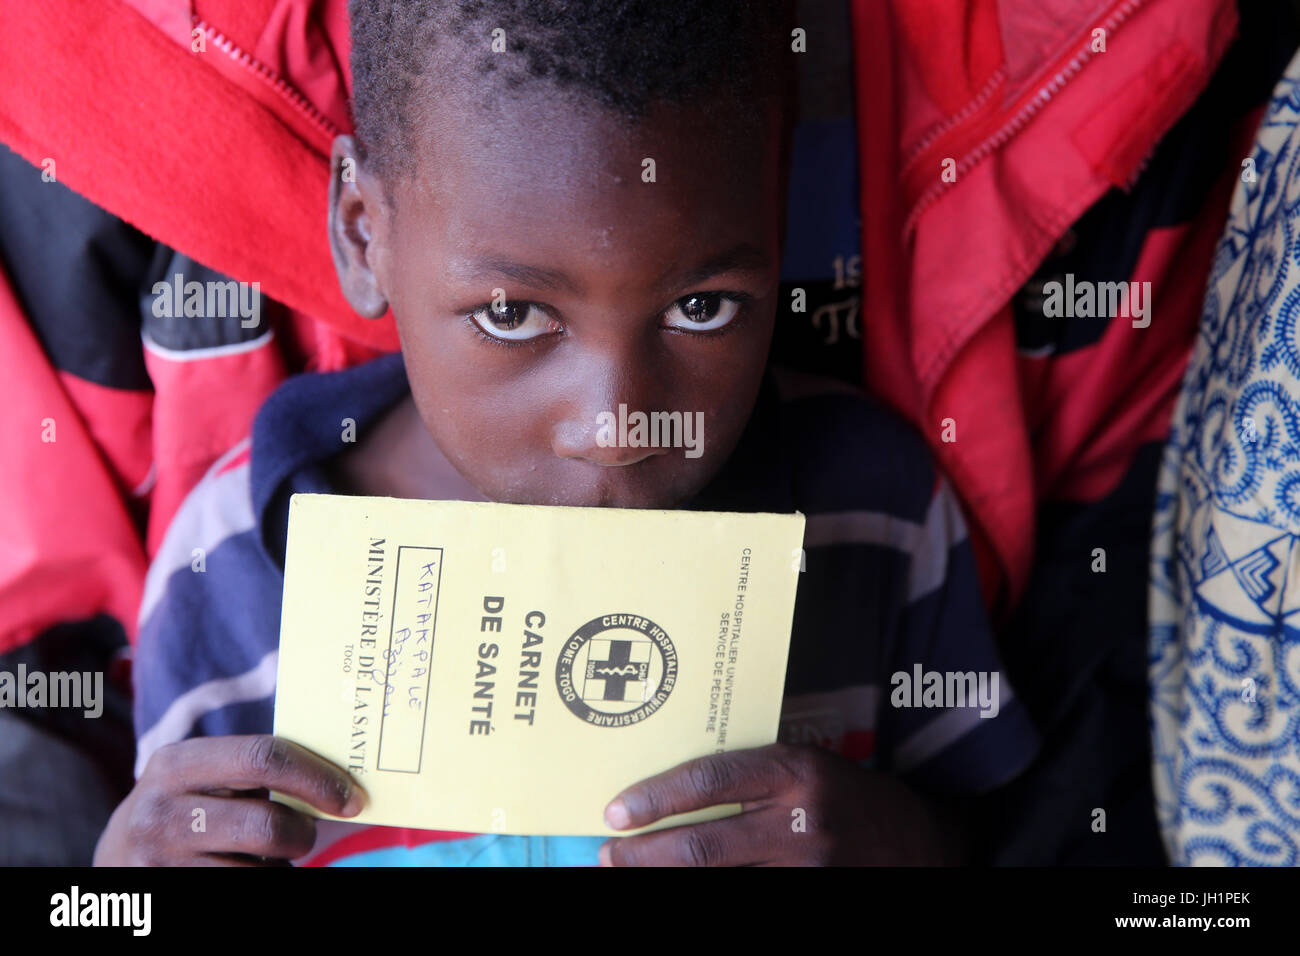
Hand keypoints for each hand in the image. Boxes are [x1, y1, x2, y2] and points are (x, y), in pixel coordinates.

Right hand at [94, 735, 364, 865]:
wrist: (115, 861)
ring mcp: (158, 862)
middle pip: (267, 826)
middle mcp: (160, 812)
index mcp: (177, 763)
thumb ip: (253, 770)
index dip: (317, 778)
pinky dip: (260, 882)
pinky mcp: (165, 895)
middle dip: (302, 834)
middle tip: (305, 835)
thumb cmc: (185, 809)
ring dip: (278, 867)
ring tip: (262, 857)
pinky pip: (242, 892)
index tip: (351, 798)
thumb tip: (337, 780)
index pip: (264, 757)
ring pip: (258, 872)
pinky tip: (244, 871)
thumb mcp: (201, 778)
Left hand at [599, 743, 965, 865]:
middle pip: (705, 846)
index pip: (711, 781)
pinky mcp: (811, 899)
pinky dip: (707, 897)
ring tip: (629, 873)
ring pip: (718, 883)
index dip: (658, 799)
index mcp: (796, 772)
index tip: (617, 811)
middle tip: (608, 855)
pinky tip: (676, 893)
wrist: (921, 842)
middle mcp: (801, 822)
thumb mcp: (805, 764)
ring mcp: (808, 869)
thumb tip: (675, 788)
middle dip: (645, 855)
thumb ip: (751, 772)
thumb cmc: (848, 795)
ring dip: (666, 882)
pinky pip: (748, 901)